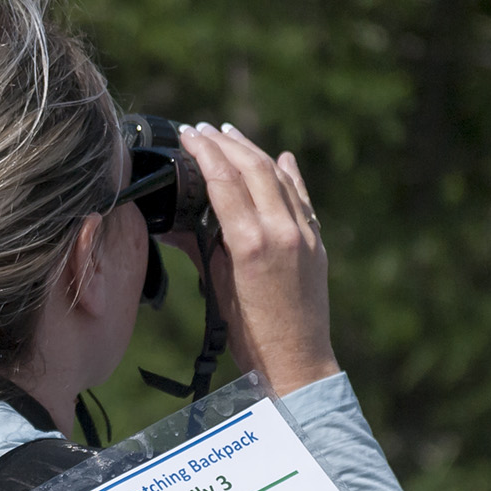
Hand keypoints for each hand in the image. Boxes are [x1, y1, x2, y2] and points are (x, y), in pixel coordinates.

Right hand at [170, 123, 339, 394]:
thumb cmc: (249, 334)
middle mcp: (282, 231)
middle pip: (253, 168)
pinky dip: (290, 174)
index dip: (204, 153)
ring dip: (254, 151)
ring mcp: (304, 234)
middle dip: (226, 144)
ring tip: (231, 135)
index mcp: (251, 243)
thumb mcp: (217, 288)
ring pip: (279, 176)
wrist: (297, 362)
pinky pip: (302, 197)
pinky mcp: (317, 242)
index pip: (224, 181)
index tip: (188, 135)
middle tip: (202, 129)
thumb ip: (201, 247)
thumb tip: (173, 223)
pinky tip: (282, 158)